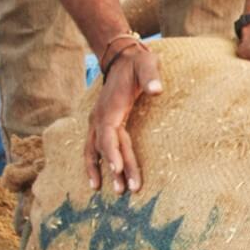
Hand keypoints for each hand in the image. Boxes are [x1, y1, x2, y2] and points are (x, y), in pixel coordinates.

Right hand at [88, 43, 161, 192]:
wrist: (122, 58)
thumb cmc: (138, 63)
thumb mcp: (147, 64)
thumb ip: (150, 76)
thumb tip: (156, 90)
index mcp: (111, 107)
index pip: (109, 133)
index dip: (111, 152)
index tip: (117, 169)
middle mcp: (100, 117)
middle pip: (106, 147)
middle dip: (116, 169)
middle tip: (126, 191)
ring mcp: (98, 121)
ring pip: (94, 150)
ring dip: (100, 171)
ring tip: (107, 192)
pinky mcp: (101, 124)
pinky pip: (92, 147)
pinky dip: (93, 163)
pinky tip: (96, 181)